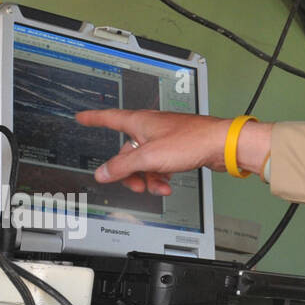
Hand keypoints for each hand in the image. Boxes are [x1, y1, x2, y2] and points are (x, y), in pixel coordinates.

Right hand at [74, 110, 269, 194]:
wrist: (222, 145)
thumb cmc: (192, 141)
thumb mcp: (149, 157)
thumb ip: (123, 165)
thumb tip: (103, 172)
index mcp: (140, 122)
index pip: (109, 118)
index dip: (94, 118)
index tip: (82, 116)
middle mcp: (152, 127)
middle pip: (127, 151)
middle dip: (128, 171)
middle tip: (135, 184)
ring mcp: (165, 138)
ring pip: (144, 161)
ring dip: (147, 178)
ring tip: (158, 187)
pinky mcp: (178, 148)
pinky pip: (160, 165)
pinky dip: (161, 176)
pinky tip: (167, 184)